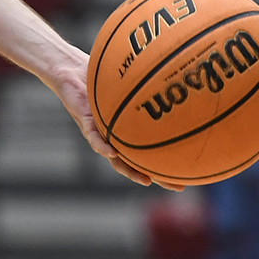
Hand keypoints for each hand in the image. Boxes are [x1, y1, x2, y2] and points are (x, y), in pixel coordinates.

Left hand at [42, 48, 182, 189]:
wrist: (73, 70)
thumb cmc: (102, 79)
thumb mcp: (129, 84)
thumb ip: (148, 88)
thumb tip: (180, 81)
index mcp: (126, 132)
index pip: (147, 154)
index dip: (164, 167)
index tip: (186, 178)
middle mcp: (114, 137)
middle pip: (136, 163)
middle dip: (156, 176)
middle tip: (177, 187)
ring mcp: (101, 132)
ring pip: (115, 158)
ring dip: (129, 170)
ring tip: (146, 180)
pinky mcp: (85, 122)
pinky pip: (94, 137)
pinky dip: (102, 146)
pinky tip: (112, 152)